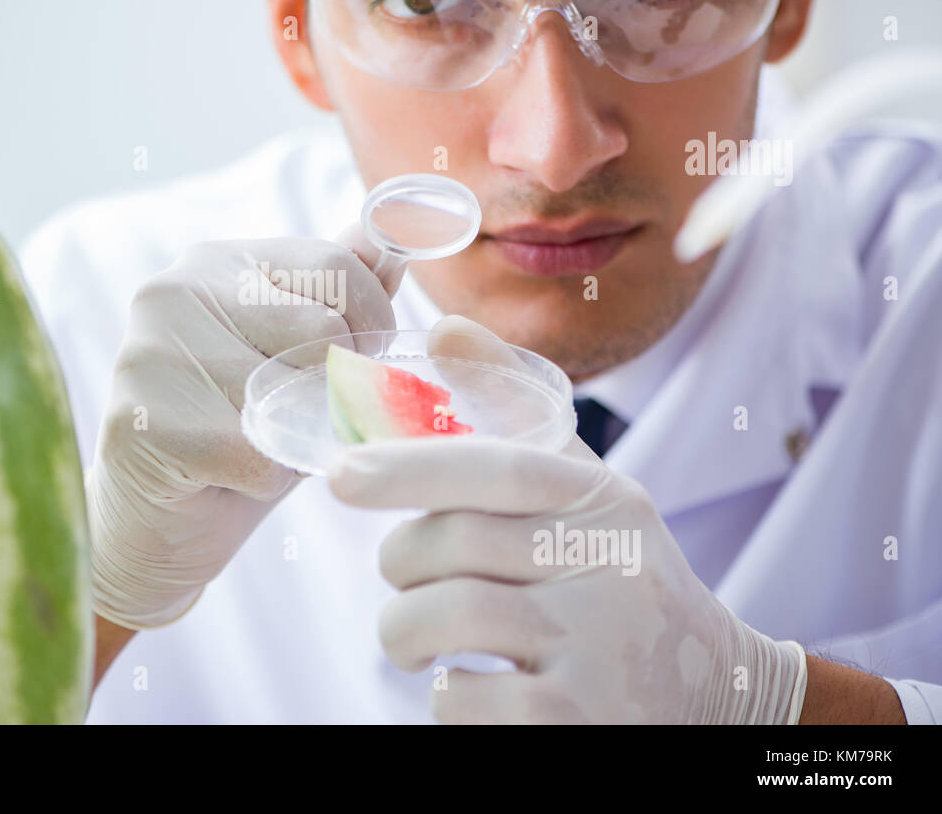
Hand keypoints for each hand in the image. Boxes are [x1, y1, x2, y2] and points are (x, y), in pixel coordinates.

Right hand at [89, 230, 398, 628]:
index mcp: (218, 260)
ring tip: (250, 446)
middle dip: (329, 389)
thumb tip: (389, 232)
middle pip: (321, 328)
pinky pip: (255, 453)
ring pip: (290, 392)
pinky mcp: (141, 418)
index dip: (368, 327)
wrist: (156, 530)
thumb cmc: (237, 437)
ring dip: (292, 440)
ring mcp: (151, 350)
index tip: (344, 367)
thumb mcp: (301, 357)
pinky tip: (221, 478)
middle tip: (289, 418)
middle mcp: (175, 288)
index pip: (338, 264)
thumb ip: (339, 295)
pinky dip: (259, 480)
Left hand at [326, 314, 807, 722]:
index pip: (501, 467)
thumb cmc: (615, 574)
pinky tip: (468, 684)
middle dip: (402, 561)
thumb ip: (513, 410)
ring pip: (447, 617)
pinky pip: (464, 701)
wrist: (712, 691)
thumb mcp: (585, 488)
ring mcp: (600, 650)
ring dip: (403, 630)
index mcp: (605, 501)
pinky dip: (443, 696)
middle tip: (404, 575)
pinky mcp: (578, 721)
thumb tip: (443, 329)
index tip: (339, 473)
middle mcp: (612, 567)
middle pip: (455, 543)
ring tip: (415, 638)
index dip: (412, 464)